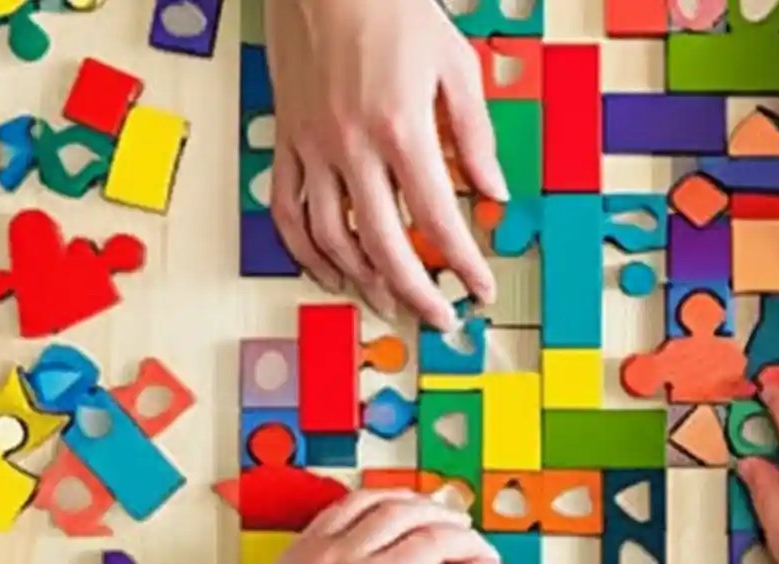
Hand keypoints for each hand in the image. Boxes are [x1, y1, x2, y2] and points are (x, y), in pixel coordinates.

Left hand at [204, 490, 512, 563]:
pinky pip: (357, 502)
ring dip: (437, 511)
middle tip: (482, 553)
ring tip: (454, 521)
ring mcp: (334, 557)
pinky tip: (409, 506)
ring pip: (400, 511)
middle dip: (473, 542)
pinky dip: (389, 497)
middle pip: (438, 540)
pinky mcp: (310, 542)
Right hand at [264, 0, 502, 330]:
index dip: (463, 263)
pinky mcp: (284, 140)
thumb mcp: (456, 64)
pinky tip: (329, 272)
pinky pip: (286, 210)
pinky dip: (304, 250)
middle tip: (438, 318)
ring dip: (360, 280)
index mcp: (401, 128)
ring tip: (388, 303)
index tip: (480, 289)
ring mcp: (310, 147)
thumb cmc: (392, 8)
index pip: (437, 218)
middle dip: (415, 292)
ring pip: (329, 237)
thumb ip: (475, 135)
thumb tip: (494, 192)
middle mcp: (351, 146)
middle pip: (382, 244)